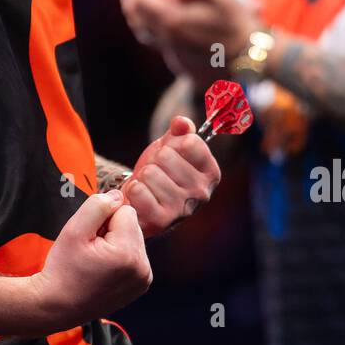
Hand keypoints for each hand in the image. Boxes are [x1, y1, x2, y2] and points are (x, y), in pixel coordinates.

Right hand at [30, 190, 151, 329]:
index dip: (104, 218)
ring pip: (134, 238)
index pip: (126, 210)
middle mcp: (142, 268)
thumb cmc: (63, 268)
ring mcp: (143, 278)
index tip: (90, 237)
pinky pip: (135, 254)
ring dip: (117, 242)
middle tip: (91, 249)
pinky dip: (121, 256)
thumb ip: (97, 206)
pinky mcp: (141, 284)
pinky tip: (105, 268)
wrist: (58, 305)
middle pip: (133, 224)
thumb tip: (117, 195)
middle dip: (112, 230)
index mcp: (128, 254)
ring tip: (97, 259)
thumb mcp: (74, 230)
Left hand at [113, 0, 256, 84]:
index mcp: (173, 21)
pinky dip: (151, 13)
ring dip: (140, 1)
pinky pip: (152, 30)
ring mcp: (169, 47)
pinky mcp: (175, 52)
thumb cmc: (239, 25)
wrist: (249, 61)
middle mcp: (166, 36)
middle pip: (133, 9)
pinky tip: (170, 0)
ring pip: (140, 22)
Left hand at [122, 115, 221, 237]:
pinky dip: (133, 190)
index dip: (173, 143)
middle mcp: (202, 193)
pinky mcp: (161, 221)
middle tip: (156, 172)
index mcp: (211, 173)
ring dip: (143, 176)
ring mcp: (182, 209)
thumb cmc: (162, 170)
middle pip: (166, 156)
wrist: (143, 199)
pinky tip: (141, 196)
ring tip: (148, 185)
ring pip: (150, 173)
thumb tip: (181, 123)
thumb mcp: (172, 145)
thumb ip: (181, 129)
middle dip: (155, 160)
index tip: (172, 154)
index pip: (190, 142)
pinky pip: (138, 191)